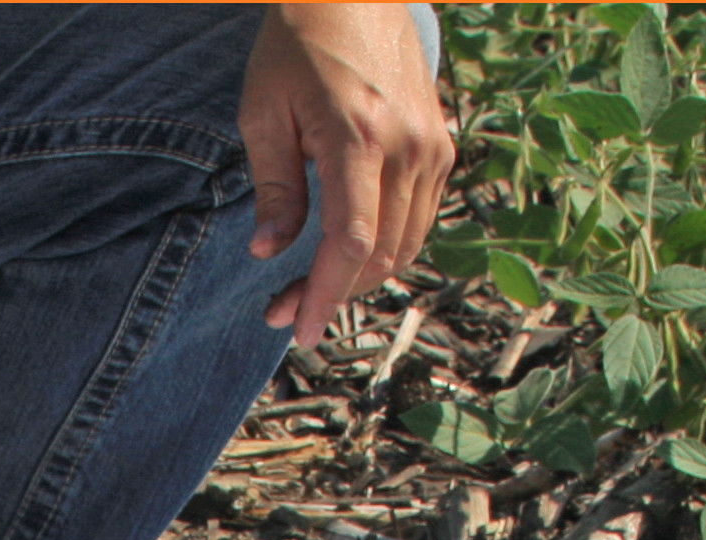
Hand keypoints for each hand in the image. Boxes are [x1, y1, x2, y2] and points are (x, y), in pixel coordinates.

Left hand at [239, 3, 453, 347]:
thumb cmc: (298, 43)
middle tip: (284, 310)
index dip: (326, 296)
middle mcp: (408, 144)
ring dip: (359, 280)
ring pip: (405, 246)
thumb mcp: (264, 110)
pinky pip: (418, 221)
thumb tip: (269, 253)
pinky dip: (385, 250)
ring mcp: (432, 145)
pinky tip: (345, 256)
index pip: (353, 242)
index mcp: (359, 135)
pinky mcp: (441, 145)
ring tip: (310, 289)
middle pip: (380, 255)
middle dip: (333, 294)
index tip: (299, 330)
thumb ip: (274, 187)